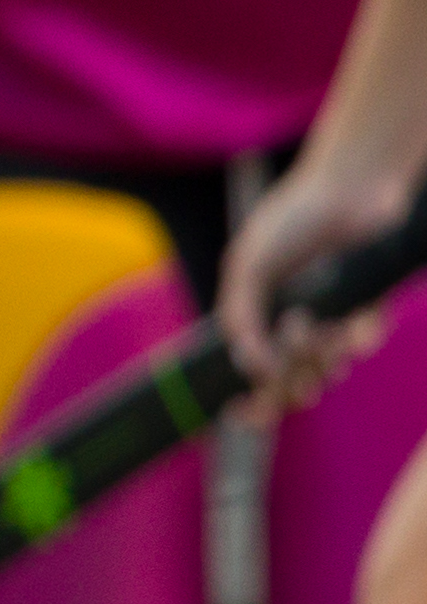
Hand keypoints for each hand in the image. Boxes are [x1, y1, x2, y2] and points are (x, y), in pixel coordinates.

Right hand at [224, 160, 420, 408]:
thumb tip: (251, 368)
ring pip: (323, 362)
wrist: (353, 188)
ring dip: (322, 359)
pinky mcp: (362, 305)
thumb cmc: (292, 217)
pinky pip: (359, 341)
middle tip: (300, 392)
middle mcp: (286, 315)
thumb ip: (242, 317)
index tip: (244, 415)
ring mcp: (326, 312)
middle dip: (291, 386)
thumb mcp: (249, 264)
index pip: (244, 364)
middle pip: (285, 374)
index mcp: (252, 308)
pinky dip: (358, 340)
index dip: (244, 394)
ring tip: (320, 332)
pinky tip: (356, 328)